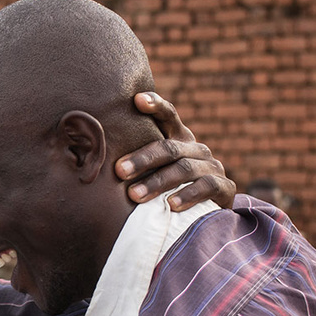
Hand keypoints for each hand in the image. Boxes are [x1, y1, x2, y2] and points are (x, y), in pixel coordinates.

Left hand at [115, 92, 235, 210]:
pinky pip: (206, 187)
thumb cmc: (167, 191)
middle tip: (118, 171)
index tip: (136, 100)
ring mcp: (212, 166)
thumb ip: (134, 161)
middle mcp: (196, 148)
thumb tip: (91, 152)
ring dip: (157, 182)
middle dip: (142, 159)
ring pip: (183, 169)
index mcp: (179, 138)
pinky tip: (170, 205)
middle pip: (169, 147)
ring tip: (134, 195)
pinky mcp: (224, 187)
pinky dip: (187, 195)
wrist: (205, 215)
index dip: (155, 105)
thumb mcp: (153, 173)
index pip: (168, 116)